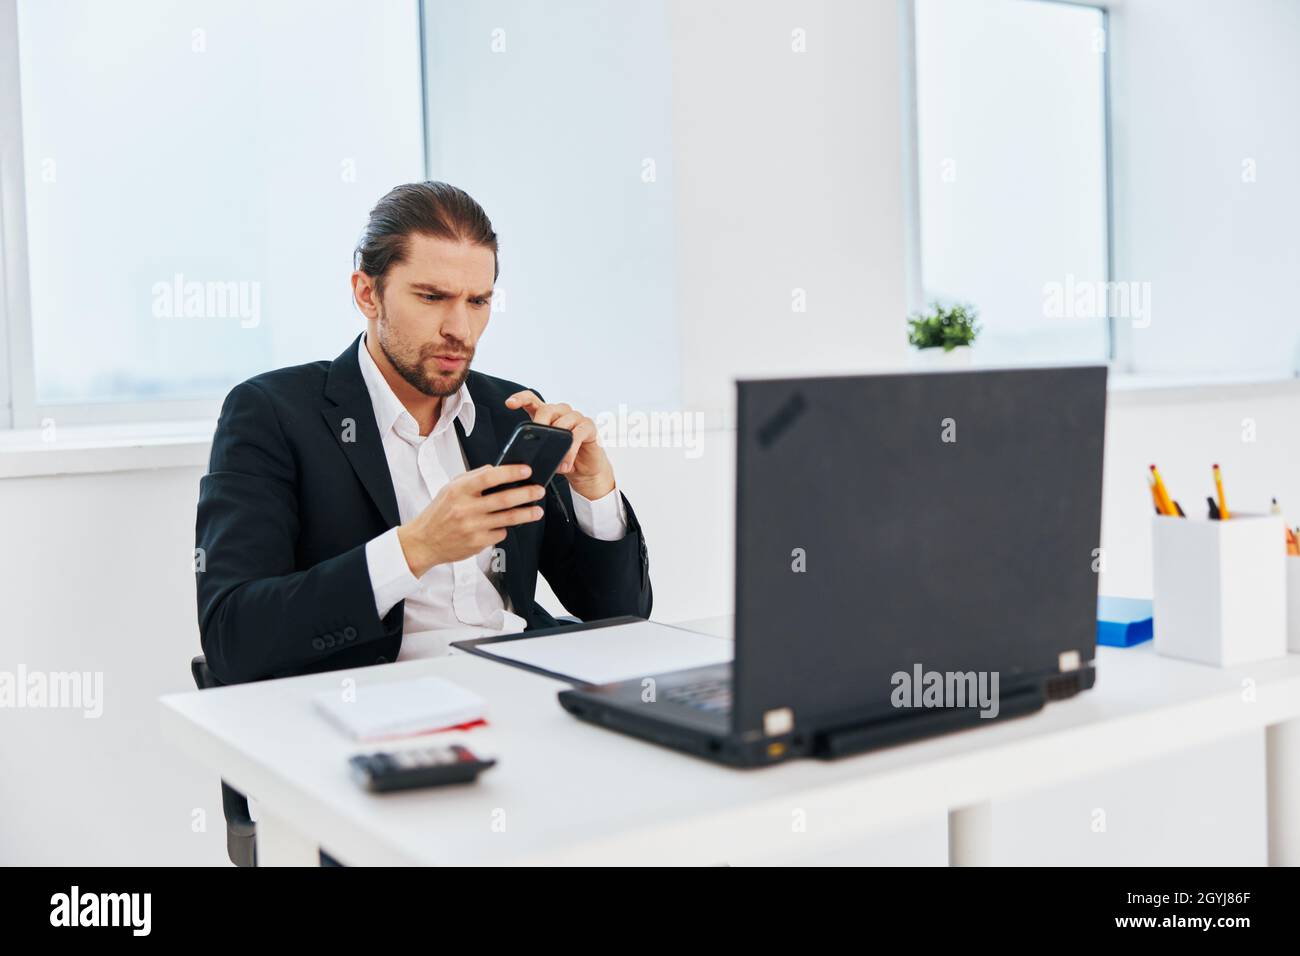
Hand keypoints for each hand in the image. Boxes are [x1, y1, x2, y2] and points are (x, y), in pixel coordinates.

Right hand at [396, 464, 544, 576]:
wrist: (423, 542)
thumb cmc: (439, 513)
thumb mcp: (450, 488)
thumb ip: (472, 477)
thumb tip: (496, 470)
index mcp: (458, 491)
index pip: (489, 477)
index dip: (511, 473)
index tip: (526, 470)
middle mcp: (465, 509)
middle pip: (504, 499)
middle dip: (527, 494)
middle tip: (539, 490)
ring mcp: (472, 528)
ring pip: (508, 519)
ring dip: (526, 514)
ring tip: (537, 510)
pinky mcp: (477, 543)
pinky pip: (500, 533)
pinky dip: (505, 528)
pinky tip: (505, 525)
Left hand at [504, 390, 614, 499]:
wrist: (584, 471)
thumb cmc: (563, 459)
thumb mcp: (545, 453)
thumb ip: (536, 447)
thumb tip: (525, 453)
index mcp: (547, 416)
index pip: (532, 399)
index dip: (520, 398)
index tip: (510, 404)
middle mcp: (561, 412)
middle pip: (547, 409)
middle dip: (539, 424)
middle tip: (537, 441)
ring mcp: (576, 417)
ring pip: (563, 421)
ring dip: (558, 444)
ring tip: (556, 463)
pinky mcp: (589, 426)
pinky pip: (578, 433)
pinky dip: (571, 450)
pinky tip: (566, 464)